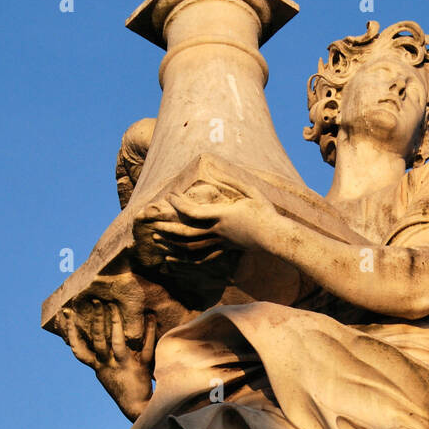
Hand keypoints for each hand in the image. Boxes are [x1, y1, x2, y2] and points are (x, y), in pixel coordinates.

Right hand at [60, 293, 154, 419]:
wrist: (137, 408)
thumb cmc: (123, 387)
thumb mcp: (106, 373)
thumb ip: (101, 356)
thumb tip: (96, 334)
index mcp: (98, 366)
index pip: (79, 348)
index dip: (71, 331)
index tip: (66, 313)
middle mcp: (107, 365)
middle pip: (97, 339)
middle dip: (95, 319)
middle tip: (96, 301)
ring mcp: (123, 365)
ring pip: (116, 341)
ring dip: (115, 322)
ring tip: (113, 306)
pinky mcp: (140, 367)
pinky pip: (145, 346)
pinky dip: (149, 331)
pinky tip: (151, 317)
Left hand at [137, 182, 276, 266]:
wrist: (275, 236)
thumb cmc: (265, 212)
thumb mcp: (251, 190)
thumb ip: (232, 179)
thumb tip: (216, 168)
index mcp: (222, 215)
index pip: (193, 212)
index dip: (178, 204)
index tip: (170, 196)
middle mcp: (217, 231)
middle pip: (186, 233)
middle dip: (168, 228)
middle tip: (153, 224)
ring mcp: (220, 243)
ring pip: (191, 248)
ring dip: (172, 244)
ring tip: (157, 239)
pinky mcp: (223, 250)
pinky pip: (200, 259)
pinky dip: (183, 261)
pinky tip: (171, 260)